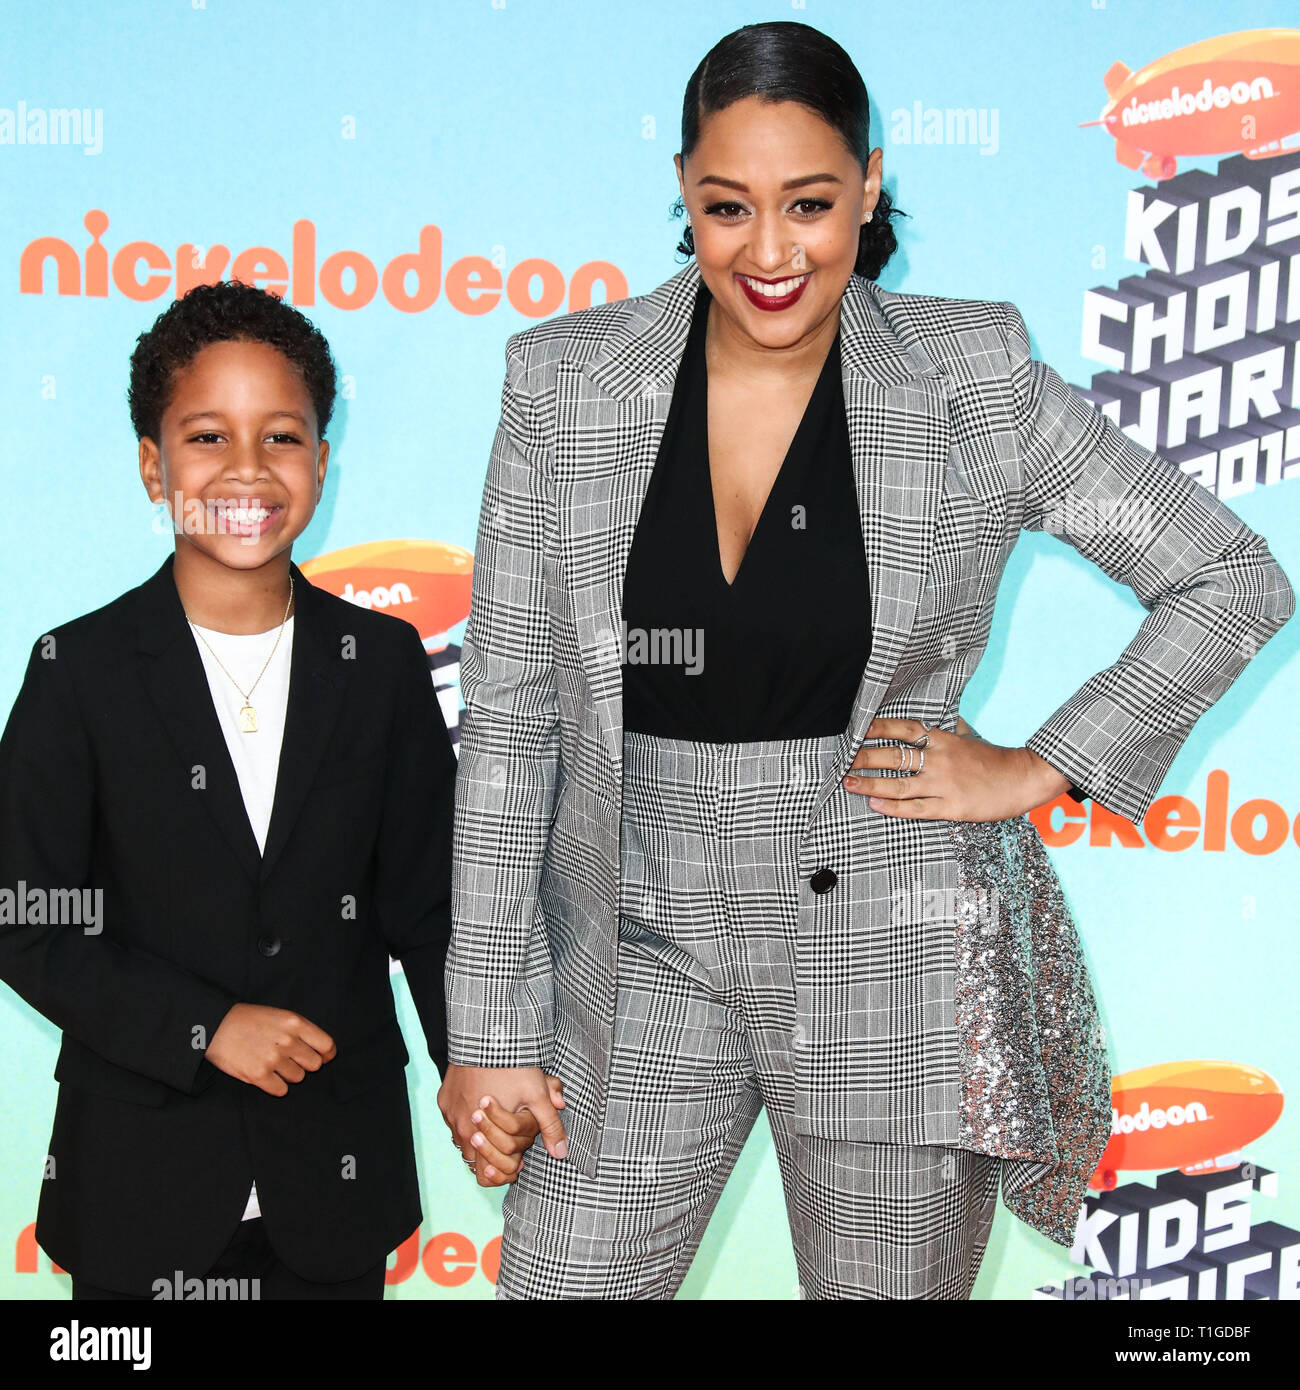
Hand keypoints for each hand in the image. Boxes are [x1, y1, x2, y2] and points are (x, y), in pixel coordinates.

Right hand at [205, 1004, 335, 1095]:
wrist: (215, 1026)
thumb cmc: (250, 1020)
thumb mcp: (280, 1015)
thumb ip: (301, 1031)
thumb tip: (324, 1052)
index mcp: (295, 1023)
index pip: (326, 1045)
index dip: (327, 1054)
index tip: (323, 1057)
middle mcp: (287, 1041)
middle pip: (314, 1064)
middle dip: (304, 1064)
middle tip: (289, 1059)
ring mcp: (273, 1059)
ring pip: (297, 1078)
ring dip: (288, 1074)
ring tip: (272, 1063)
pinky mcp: (258, 1076)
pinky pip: (281, 1090)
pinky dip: (275, 1086)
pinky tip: (266, 1075)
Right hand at [438, 1066, 566, 1186]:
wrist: (486, 1037)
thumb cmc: (513, 1067)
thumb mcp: (538, 1096)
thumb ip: (550, 1127)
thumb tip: (561, 1152)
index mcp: (484, 1136)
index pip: (487, 1174)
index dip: (505, 1170)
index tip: (518, 1160)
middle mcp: (462, 1131)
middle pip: (475, 1159)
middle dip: (493, 1155)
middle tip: (510, 1140)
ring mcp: (450, 1116)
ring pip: (463, 1142)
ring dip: (478, 1139)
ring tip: (496, 1125)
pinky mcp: (443, 1102)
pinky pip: (453, 1122)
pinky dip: (466, 1121)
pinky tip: (481, 1108)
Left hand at [842, 717, 1070, 821]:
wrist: (1022, 779)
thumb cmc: (991, 759)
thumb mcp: (965, 738)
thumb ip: (942, 733)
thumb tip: (918, 726)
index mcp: (942, 739)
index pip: (903, 729)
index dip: (878, 728)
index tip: (856, 729)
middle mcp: (939, 759)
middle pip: (893, 756)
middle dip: (864, 758)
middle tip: (842, 760)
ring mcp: (944, 784)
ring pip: (899, 785)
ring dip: (870, 784)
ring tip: (849, 783)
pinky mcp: (951, 806)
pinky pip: (916, 808)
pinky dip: (893, 807)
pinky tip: (875, 805)